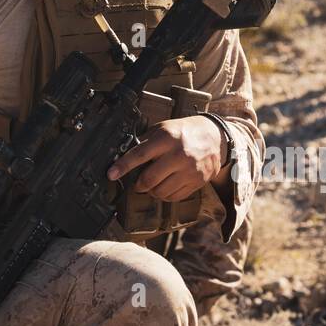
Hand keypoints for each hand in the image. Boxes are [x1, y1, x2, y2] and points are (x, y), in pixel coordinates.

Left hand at [106, 115, 224, 201]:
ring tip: (152, 185)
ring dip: (151, 191)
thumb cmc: (183, 132)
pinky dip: (165, 196)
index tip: (111, 174)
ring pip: (161, 191)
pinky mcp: (198, 181)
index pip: (140, 154)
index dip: (123, 166)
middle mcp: (179, 154)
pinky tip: (164, 187)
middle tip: (137, 183)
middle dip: (138, 184)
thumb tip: (123, 156)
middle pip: (149, 179)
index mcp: (167, 138)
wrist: (214, 137)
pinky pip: (174, 197)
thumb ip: (145, 141)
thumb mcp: (163, 128)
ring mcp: (190, 170)